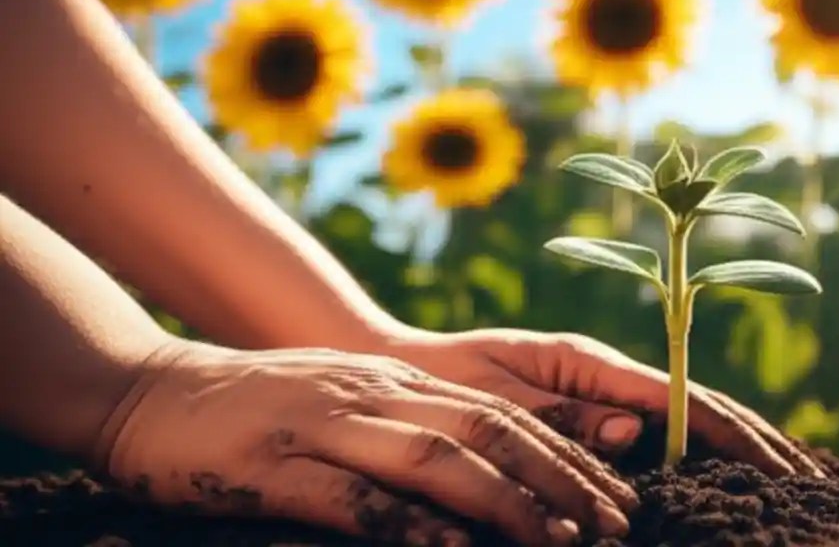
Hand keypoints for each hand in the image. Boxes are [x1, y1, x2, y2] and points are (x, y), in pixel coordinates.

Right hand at [96, 341, 637, 546]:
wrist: (150, 391)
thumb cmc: (257, 408)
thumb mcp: (347, 400)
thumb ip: (412, 424)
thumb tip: (486, 473)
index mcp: (396, 380)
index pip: (504, 414)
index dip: (567, 455)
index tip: (615, 496)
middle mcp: (374, 393)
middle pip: (490, 431)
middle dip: (561, 479)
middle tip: (614, 524)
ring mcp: (324, 425)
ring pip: (436, 458)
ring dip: (506, 501)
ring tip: (559, 541)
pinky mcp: (272, 466)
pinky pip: (352, 498)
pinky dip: (406, 522)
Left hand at [388, 329, 824, 477]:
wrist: (398, 365)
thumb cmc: (441, 379)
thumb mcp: (495, 395)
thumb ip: (562, 413)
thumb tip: (637, 430)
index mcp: (586, 363)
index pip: (678, 400)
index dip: (734, 433)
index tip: (783, 463)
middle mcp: (603, 375)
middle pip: (698, 407)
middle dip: (755, 440)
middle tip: (813, 479)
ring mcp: (599, 392)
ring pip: (685, 418)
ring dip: (737, 445)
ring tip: (790, 476)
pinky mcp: (587, 411)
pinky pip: (656, 432)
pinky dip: (699, 449)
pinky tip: (724, 473)